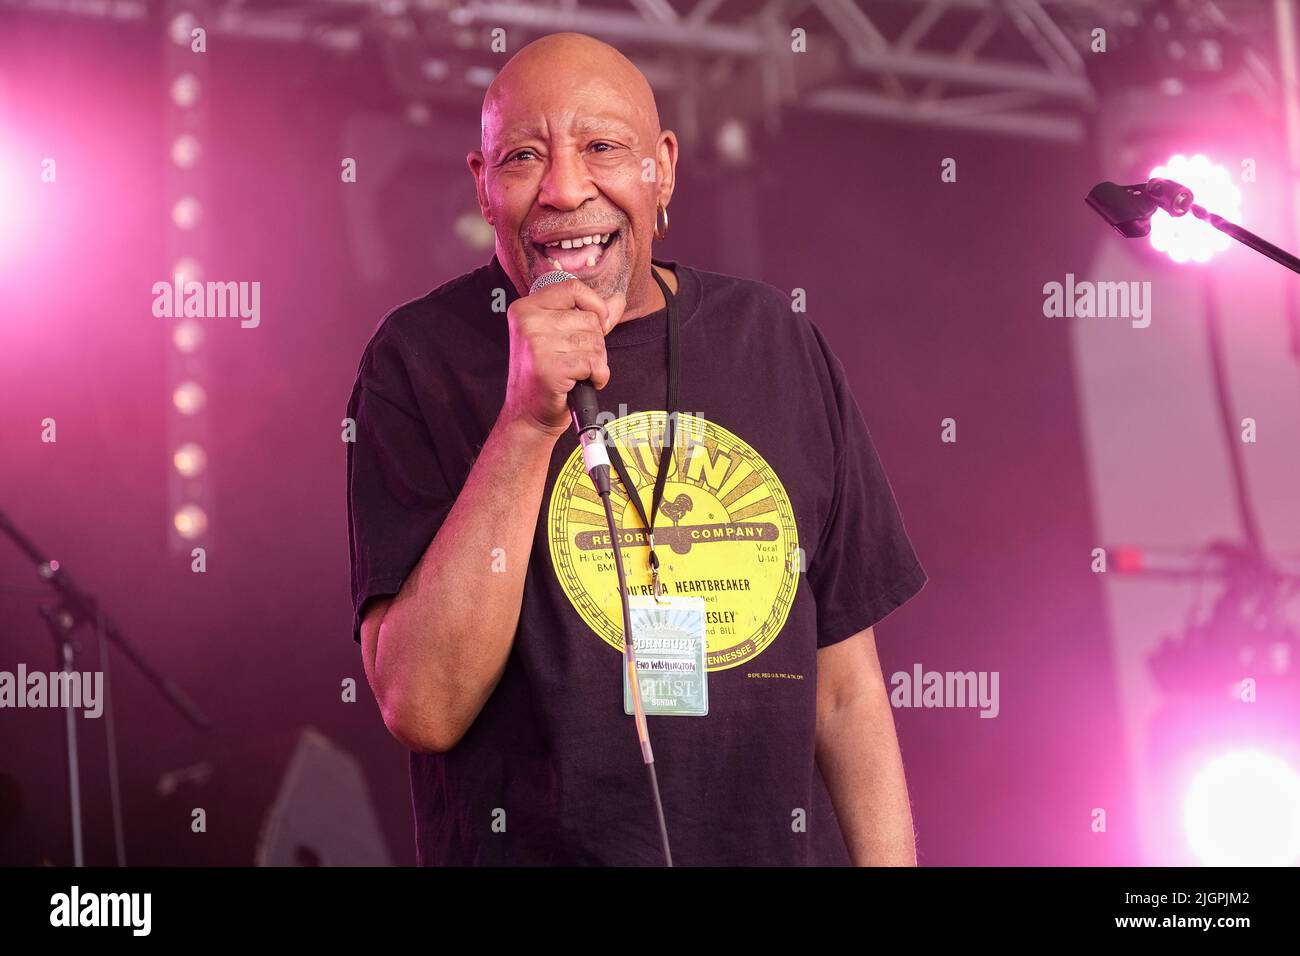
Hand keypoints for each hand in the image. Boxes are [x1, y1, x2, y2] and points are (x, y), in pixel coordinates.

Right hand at [502, 278, 626, 437]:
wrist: (528, 414)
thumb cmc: (546, 375)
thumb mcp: (562, 338)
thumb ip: (589, 316)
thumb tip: (618, 300)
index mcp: (526, 308)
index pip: (572, 288)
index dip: (595, 305)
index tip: (599, 324)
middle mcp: (528, 322)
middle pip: (589, 318)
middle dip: (595, 343)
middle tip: (577, 360)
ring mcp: (537, 344)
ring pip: (595, 341)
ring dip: (597, 362)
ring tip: (578, 372)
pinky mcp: (549, 367)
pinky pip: (594, 363)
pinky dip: (598, 376)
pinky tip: (584, 382)